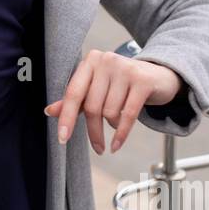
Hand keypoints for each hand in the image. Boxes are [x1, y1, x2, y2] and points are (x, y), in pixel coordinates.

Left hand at [43, 49, 181, 154]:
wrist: (159, 76)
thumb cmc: (122, 84)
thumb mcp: (97, 88)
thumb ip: (75, 100)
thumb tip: (49, 112)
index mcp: (90, 61)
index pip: (73, 93)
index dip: (66, 118)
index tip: (62, 139)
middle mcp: (106, 61)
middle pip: (92, 106)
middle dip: (93, 131)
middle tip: (97, 148)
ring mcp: (125, 69)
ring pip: (109, 112)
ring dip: (111, 126)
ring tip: (115, 124)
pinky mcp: (143, 81)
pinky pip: (128, 115)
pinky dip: (121, 134)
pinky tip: (117, 144)